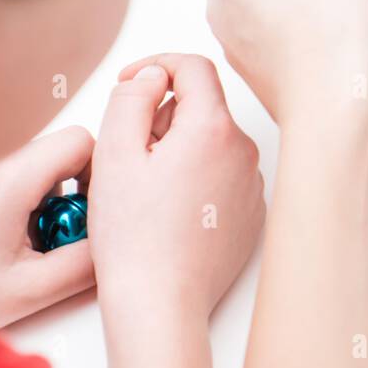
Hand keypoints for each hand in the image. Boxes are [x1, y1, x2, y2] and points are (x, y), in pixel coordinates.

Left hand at [0, 127, 94, 328]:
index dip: (102, 170)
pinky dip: (24, 225)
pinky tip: (7, 262)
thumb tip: (117, 248)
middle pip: (62, 161)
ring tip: (33, 260)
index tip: (100, 210)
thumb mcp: (27, 289)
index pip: (81, 140)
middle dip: (77, 201)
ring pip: (38, 182)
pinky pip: (13, 198)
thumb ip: (84, 265)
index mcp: (13, 182)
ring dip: (49, 216)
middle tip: (68, 243)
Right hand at [89, 55, 264, 324]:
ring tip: (148, 191)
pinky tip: (170, 212)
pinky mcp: (252, 211)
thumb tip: (153, 75)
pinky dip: (197, 178)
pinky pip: (223, 175)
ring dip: (180, 149)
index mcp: (214, 129)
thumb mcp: (114, 152)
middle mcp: (244, 151)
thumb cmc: (133, 235)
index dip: (157, 65)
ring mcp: (253, 183)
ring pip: (212, 142)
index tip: (130, 84)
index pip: (195, 67)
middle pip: (203, 106)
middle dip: (164, 117)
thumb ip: (132, 97)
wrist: (162, 302)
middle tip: (129, 154)